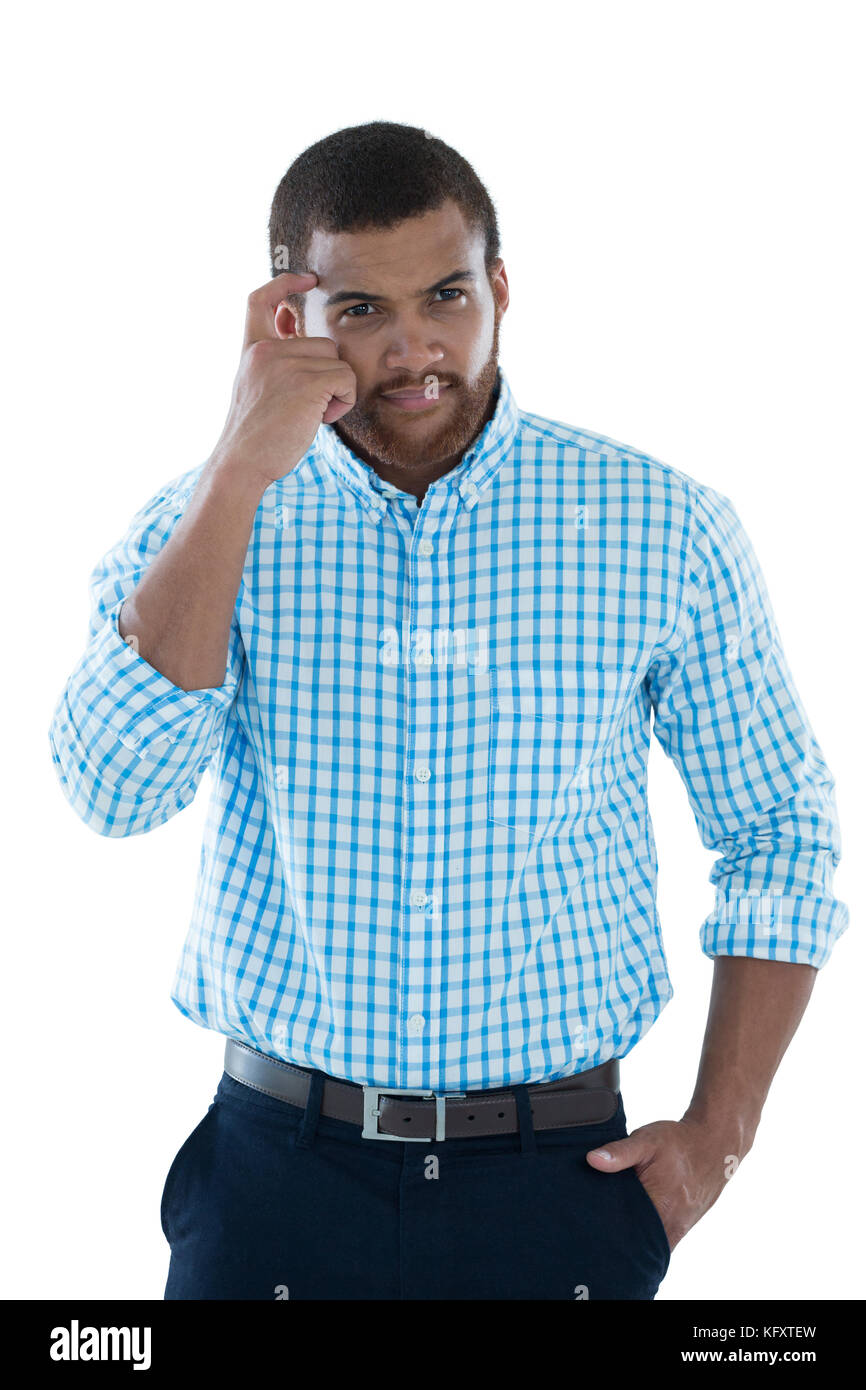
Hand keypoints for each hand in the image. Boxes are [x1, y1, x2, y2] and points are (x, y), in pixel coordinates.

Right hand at [210, 271, 357, 490]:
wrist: (242, 463)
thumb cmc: (255, 435)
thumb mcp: (257, 388)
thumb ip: (276, 362)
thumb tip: (299, 341)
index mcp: (252, 349)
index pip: (261, 299)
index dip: (285, 283)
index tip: (308, 279)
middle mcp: (266, 350)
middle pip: (324, 343)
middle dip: (329, 374)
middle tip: (308, 406)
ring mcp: (285, 363)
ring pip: (339, 361)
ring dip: (337, 391)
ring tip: (311, 415)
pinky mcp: (307, 382)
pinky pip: (347, 379)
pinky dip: (343, 402)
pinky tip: (320, 419)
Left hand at [585, 1116, 742, 1251]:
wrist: (713, 1145)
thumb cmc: (678, 1142)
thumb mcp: (648, 1140)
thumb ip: (620, 1152)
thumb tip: (592, 1160)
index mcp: (661, 1204)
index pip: (625, 1232)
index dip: (606, 1232)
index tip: (590, 1226)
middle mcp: (672, 1224)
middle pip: (636, 1244)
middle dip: (616, 1241)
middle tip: (596, 1230)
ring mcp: (679, 1229)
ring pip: (649, 1246)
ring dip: (631, 1240)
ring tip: (611, 1230)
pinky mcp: (682, 1228)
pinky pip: (660, 1243)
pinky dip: (645, 1238)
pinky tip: (631, 1228)